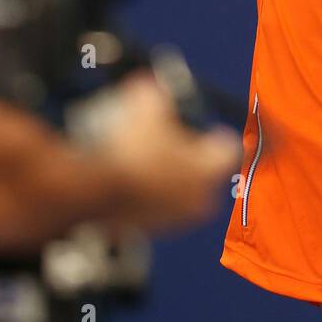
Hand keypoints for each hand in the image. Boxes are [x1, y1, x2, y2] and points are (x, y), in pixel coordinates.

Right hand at [99, 72, 242, 234]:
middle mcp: (197, 199)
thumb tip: (154, 91)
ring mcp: (172, 219)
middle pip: (206, 176)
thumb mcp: (146, 103)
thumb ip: (158, 96)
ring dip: (168, 177)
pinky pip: (155, 208)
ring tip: (145, 157)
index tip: (208, 128)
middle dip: (191, 160)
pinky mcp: (147, 230)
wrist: (93, 191)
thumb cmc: (129, 150)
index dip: (216, 134)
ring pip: (179, 194)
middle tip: (172, 142)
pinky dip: (147, 193)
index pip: (228, 149)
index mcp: (209, 168)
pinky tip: (128, 176)